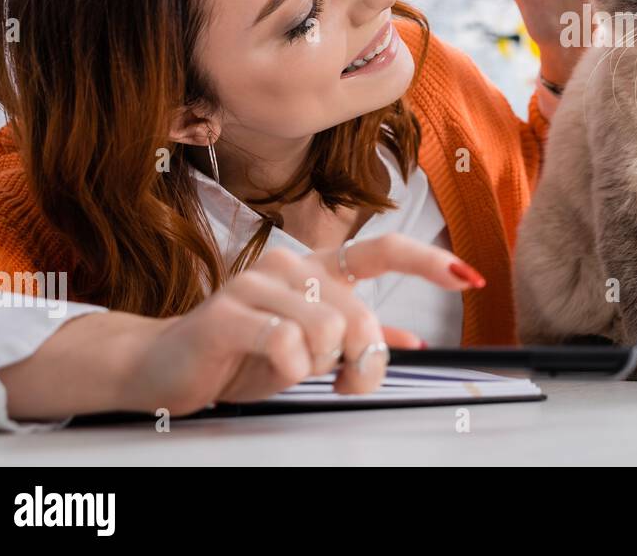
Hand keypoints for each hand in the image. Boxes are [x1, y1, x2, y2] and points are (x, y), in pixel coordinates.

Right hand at [116, 234, 483, 415]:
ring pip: (328, 330)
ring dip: (318, 368)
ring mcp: (256, 283)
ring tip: (290, 372)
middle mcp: (289, 264)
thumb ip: (357, 338)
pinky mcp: (228, 312)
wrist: (165, 367)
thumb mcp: (310, 348)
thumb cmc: (241, 354)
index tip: (470, 278)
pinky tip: (266, 370)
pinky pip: (287, 345)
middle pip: (361, 312)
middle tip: (348, 384)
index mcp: (315, 268)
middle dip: (364, 361)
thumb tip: (412, 342)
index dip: (429, 263)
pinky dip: (288, 370)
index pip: (382, 251)